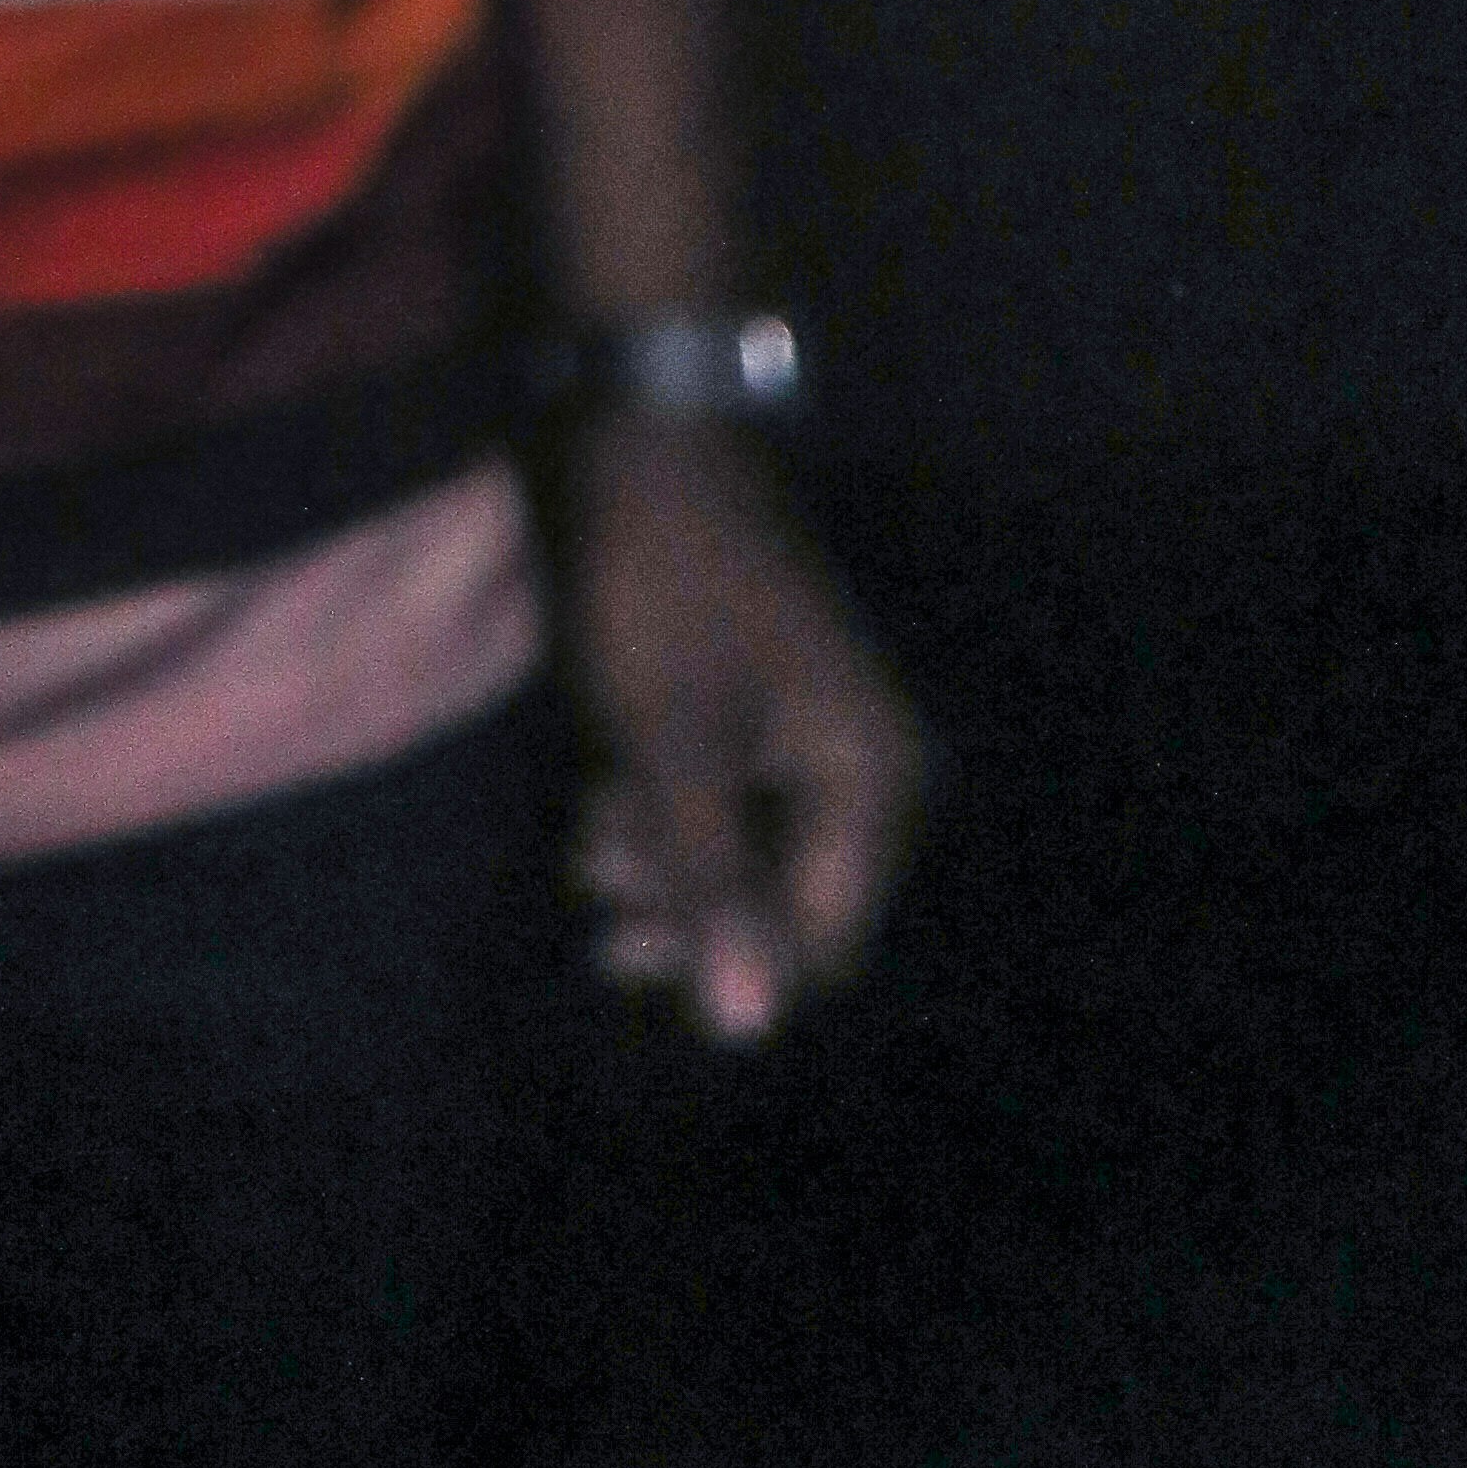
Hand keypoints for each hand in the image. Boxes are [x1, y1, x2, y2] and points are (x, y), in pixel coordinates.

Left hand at [557, 414, 929, 1045]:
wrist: (635, 437)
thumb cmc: (660, 589)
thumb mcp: (675, 745)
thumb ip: (715, 884)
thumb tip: (749, 1030)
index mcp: (875, 782)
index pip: (822, 946)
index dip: (732, 966)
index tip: (632, 952)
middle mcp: (864, 773)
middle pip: (788, 910)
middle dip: (693, 917)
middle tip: (601, 903)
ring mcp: (810, 743)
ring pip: (748, 864)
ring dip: (669, 874)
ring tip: (592, 850)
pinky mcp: (757, 719)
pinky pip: (727, 813)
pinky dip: (668, 825)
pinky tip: (604, 813)